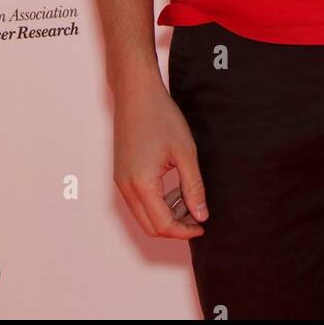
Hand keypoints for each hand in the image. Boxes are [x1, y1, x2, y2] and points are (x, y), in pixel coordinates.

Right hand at [113, 76, 208, 238]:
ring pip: (143, 215)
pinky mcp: (121, 174)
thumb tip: (201, 216)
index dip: (185, 231)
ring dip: (166, 214)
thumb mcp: (185, 153)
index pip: (163, 225)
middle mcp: (126, 188)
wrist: (136, 93)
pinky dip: (156, 202)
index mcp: (142, 185)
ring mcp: (121, 181)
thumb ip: (193, 187)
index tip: (203, 225)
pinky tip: (174, 187)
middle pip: (150, 226)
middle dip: (175, 226)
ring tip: (188, 197)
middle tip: (197, 214)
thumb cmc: (162, 117)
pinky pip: (138, 200)